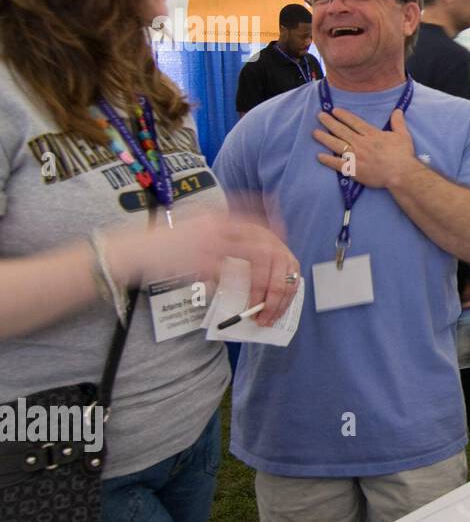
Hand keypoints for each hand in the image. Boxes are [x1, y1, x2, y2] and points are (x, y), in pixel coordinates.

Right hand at [109, 212, 299, 326]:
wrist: (132, 251)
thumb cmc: (161, 244)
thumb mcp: (191, 228)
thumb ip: (215, 233)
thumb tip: (238, 245)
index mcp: (215, 217)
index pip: (254, 219)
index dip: (273, 229)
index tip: (285, 239)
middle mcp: (216, 226)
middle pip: (263, 241)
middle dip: (277, 268)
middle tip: (281, 287)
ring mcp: (211, 243)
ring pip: (255, 259)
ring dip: (263, 284)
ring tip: (261, 304)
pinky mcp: (201, 262)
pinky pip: (232, 277)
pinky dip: (240, 290)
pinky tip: (243, 303)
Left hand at [314, 106, 419, 189]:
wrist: (401, 174)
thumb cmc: (403, 155)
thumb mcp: (403, 135)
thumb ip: (398, 122)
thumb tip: (398, 110)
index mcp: (372, 134)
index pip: (354, 122)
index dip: (343, 115)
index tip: (334, 110)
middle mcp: (361, 143)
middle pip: (342, 130)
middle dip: (329, 122)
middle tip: (320, 116)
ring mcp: (355, 156)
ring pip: (336, 145)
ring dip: (324, 138)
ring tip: (315, 132)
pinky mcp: (353, 170)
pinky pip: (337, 164)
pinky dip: (327, 160)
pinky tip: (319, 156)